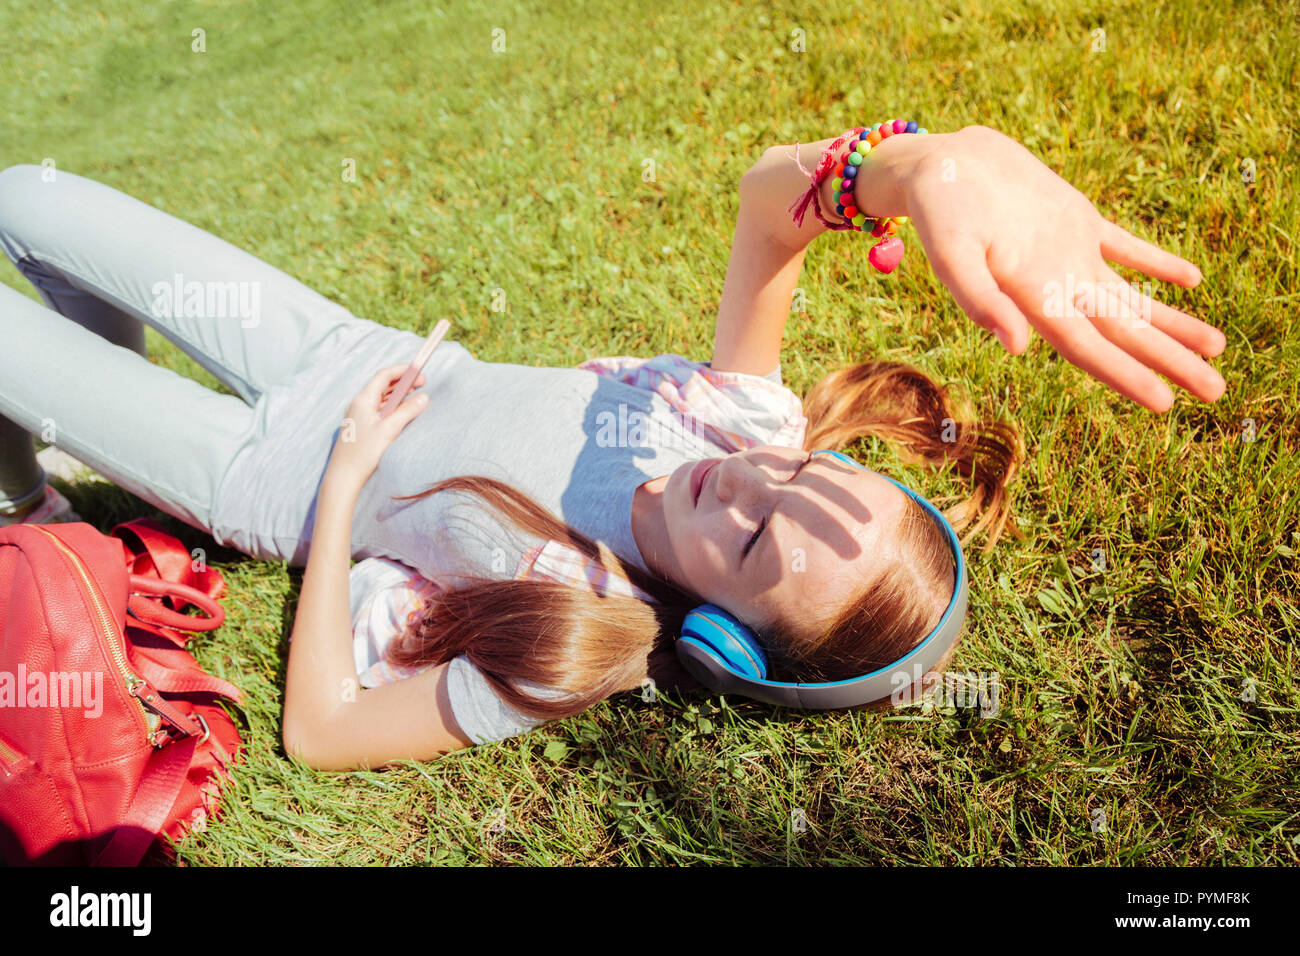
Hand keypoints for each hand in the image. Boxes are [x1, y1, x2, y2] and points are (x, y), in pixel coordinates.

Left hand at [326, 364, 428, 484]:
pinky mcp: (360, 426)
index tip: (418, 370)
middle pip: (382, 385)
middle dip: (403, 382)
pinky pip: (378, 409)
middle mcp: (358, 404)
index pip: (383, 376)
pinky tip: (401, 411)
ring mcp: (358, 415)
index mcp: (363, 400)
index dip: (402, 371)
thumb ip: (407, 411)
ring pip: (381, 397)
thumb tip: (423, 398)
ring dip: (398, 394)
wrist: (344, 475)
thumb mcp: (389, 430)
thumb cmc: (363, 453)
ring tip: (415, 394)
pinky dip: (392, 406)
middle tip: (422, 382)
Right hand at [903, 125, 1225, 411]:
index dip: (1126, 375)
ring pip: (1131, 298)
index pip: (1087, 348)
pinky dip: (1159, 264)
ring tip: (1215, 347)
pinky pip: (1126, 248)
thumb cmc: (938, 209)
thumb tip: (1019, 347)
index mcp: (1030, 298)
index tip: (1164, 403)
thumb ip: (980, 300)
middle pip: (1122, 332)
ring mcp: (1070, 254)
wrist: (937, 163)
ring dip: (1171, 323)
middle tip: (1216, 390)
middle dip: (1168, 360)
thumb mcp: (951, 252)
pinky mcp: (1076, 222)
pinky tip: (1190, 280)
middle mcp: (1055, 285)